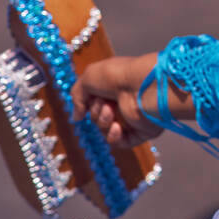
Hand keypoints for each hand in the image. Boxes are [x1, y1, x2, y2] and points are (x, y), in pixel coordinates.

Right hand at [71, 52, 191, 149]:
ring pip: (105, 129)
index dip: (87, 102)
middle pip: (98, 116)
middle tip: (104, 103)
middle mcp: (123, 100)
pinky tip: (117, 127)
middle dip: (96, 111)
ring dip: (103, 122)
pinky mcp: (140, 131)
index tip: (87, 101)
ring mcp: (132, 116)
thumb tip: (77, 117)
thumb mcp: (88, 78)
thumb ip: (77, 97)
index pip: (94, 101)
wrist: (142, 86)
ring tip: (111, 111)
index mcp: (114, 85)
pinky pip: (119, 142)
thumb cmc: (116, 77)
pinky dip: (114, 136)